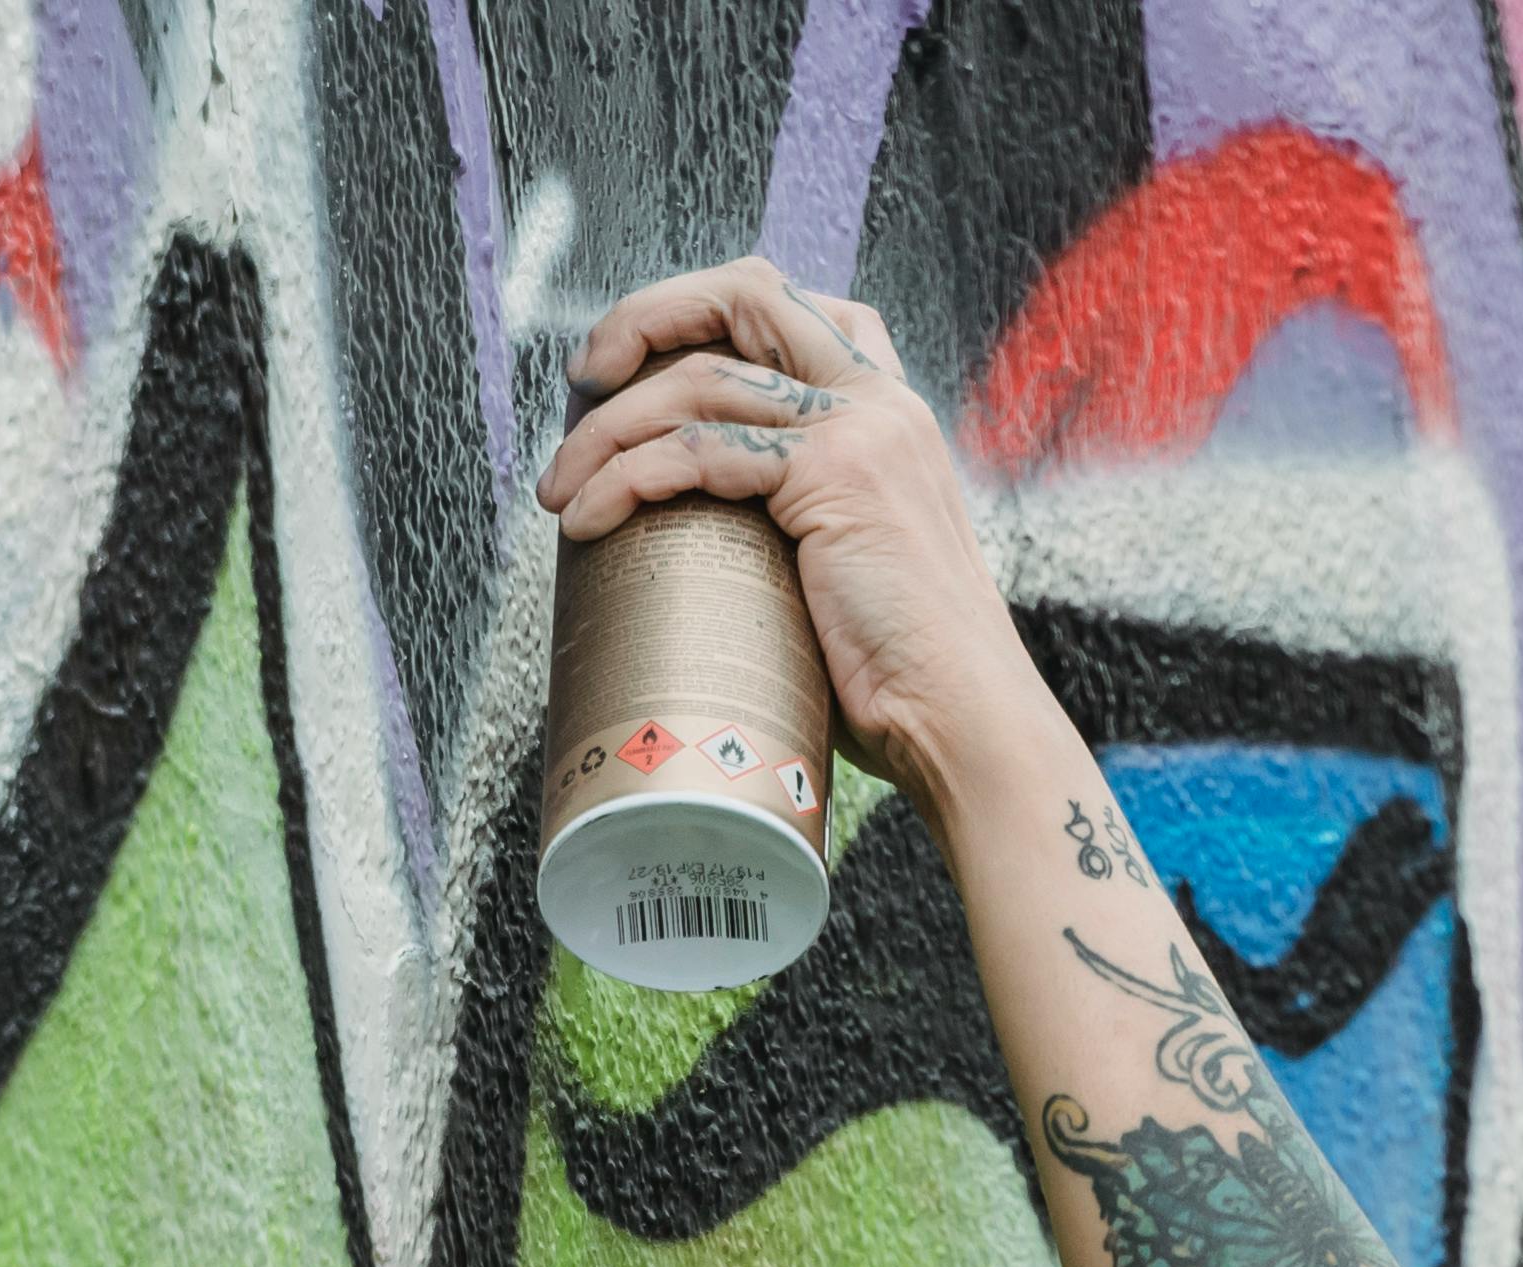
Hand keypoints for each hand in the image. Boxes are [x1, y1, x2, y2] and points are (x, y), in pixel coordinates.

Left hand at [538, 263, 1040, 806]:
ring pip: (699, 380)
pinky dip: (625, 479)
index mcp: (890, 414)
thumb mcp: (849, 562)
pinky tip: (590, 519)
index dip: (701, 310)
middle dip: (646, 316)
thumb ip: (790, 514)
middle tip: (585, 377)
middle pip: (746, 292)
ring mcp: (861, 430)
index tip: (636, 364)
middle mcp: (881, 402)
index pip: (792, 304)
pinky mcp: (834, 476)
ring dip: (606, 428)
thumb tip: (687, 529)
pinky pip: (697, 452)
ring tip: (561, 487)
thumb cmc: (902, 672)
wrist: (962, 718)